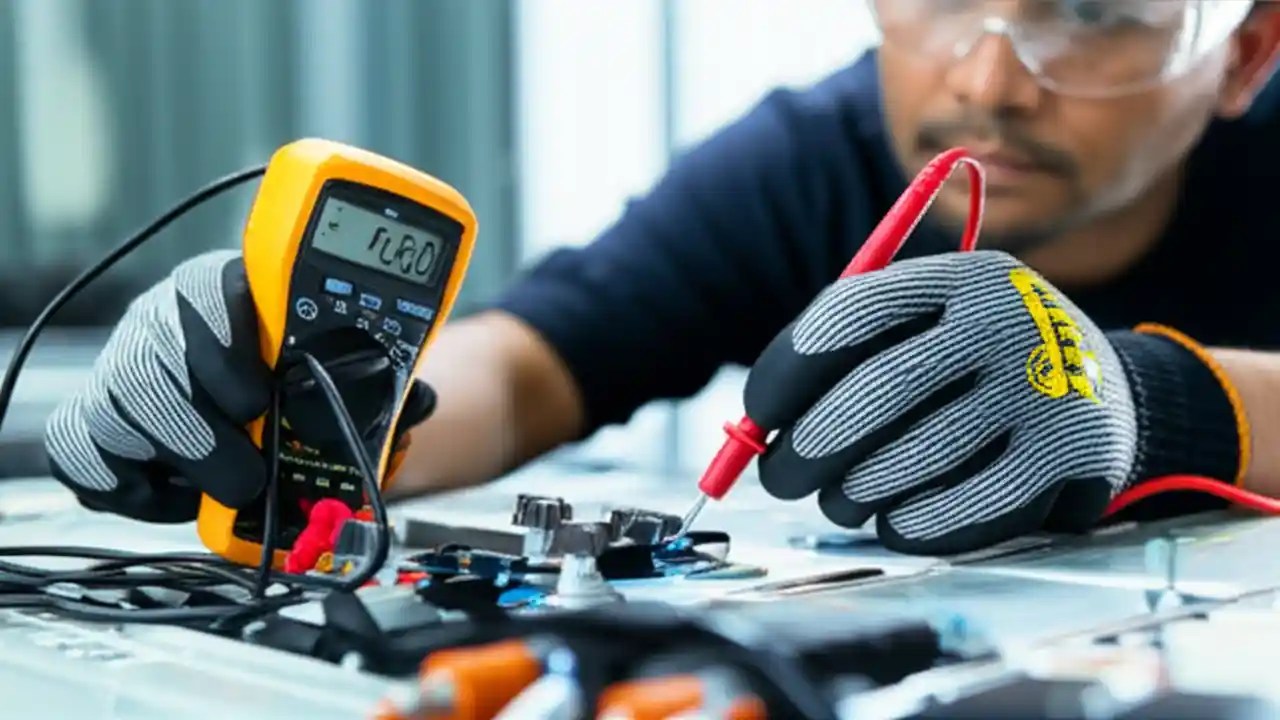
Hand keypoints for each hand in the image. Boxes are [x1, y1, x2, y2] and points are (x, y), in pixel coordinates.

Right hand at [44, 249, 434, 522]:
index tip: (256, 397)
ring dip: (185, 464)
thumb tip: (417, 403)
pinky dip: (134, 489)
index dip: (225, 345)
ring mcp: (125, 370)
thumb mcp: (337, 363)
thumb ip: (375, 380)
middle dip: (207, 433)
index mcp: (226, 291)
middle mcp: (164, 323)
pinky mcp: (93, 423)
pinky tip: (181, 490)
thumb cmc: (296, 370)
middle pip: (156, 364)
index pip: (206, 290)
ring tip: (233, 485)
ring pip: (126, 414)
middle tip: (251, 473)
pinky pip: (86, 457)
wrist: (253, 389)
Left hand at [745, 250, 1140, 554]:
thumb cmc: (977, 363)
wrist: (1105, 391)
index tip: (758, 413)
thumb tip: (756, 424)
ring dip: (854, 494)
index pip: (850, 313)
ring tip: (841, 499)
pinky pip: (961, 510)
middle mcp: (1008, 322)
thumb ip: (848, 358)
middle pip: (878, 391)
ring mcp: (1046, 388)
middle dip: (808, 448)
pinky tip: (895, 520)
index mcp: (962, 277)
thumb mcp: (931, 325)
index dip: (787, 369)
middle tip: (780, 477)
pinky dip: (909, 526)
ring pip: (912, 459)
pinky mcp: (1071, 457)